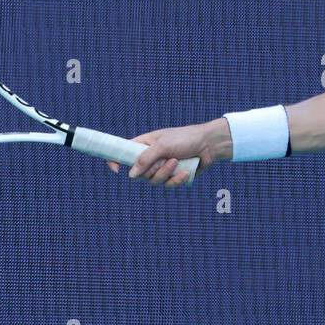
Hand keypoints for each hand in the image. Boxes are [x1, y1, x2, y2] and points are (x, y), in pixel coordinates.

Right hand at [105, 119, 228, 187]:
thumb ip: (145, 158)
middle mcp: (151, 157)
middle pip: (139, 174)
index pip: (124, 153)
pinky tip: (185, 172)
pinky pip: (168, 185)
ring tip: (178, 162)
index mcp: (144, 145)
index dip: (116, 160)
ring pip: (154, 181)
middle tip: (167, 160)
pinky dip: (176, 180)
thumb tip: (131, 174)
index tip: (115, 169)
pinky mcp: (173, 177)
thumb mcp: (163, 145)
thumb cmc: (185, 139)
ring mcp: (162, 168)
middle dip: (152, 170)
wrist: (209, 145)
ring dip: (166, 174)